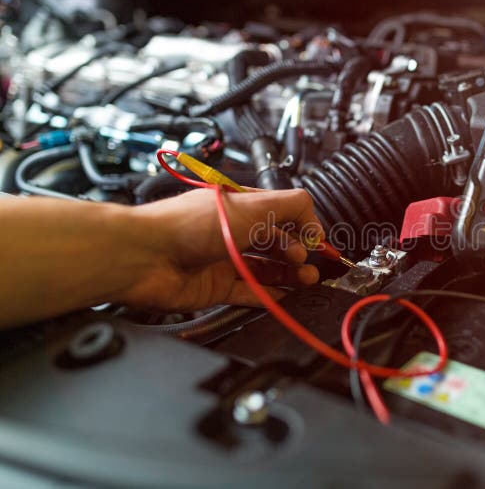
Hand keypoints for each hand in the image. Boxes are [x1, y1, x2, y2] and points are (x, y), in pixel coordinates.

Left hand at [121, 188, 321, 311]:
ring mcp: (225, 261)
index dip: (303, 227)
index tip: (317, 241)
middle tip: (310, 263)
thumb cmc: (189, 225)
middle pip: (276, 244)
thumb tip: (315, 219)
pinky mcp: (216, 288)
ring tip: (306, 280)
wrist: (147, 256)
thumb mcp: (251, 205)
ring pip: (266, 270)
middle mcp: (233, 232)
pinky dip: (270, 296)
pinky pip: (250, 294)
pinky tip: (286, 298)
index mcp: (242, 206)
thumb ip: (290, 206)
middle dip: (299, 253)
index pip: (282, 214)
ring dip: (289, 275)